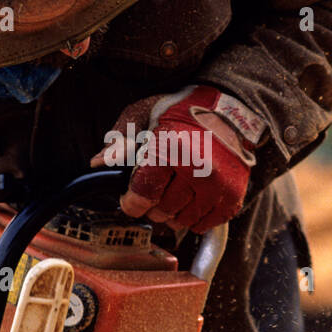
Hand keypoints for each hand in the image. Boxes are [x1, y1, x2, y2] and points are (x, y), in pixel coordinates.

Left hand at [90, 85, 263, 232]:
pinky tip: (190, 198)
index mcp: (172, 148)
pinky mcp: (233, 195)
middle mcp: (198, 169)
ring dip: (171, 212)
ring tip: (172, 192)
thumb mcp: (144, 115)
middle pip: (161, 211)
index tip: (130, 198)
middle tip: (154, 188)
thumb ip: (121, 140)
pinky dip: (193, 217)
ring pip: (181, 220)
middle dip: (151, 204)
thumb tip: (98, 163)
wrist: (229, 108)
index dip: (131, 201)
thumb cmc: (181, 111)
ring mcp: (218, 184)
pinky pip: (204, 223)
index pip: (143, 194)